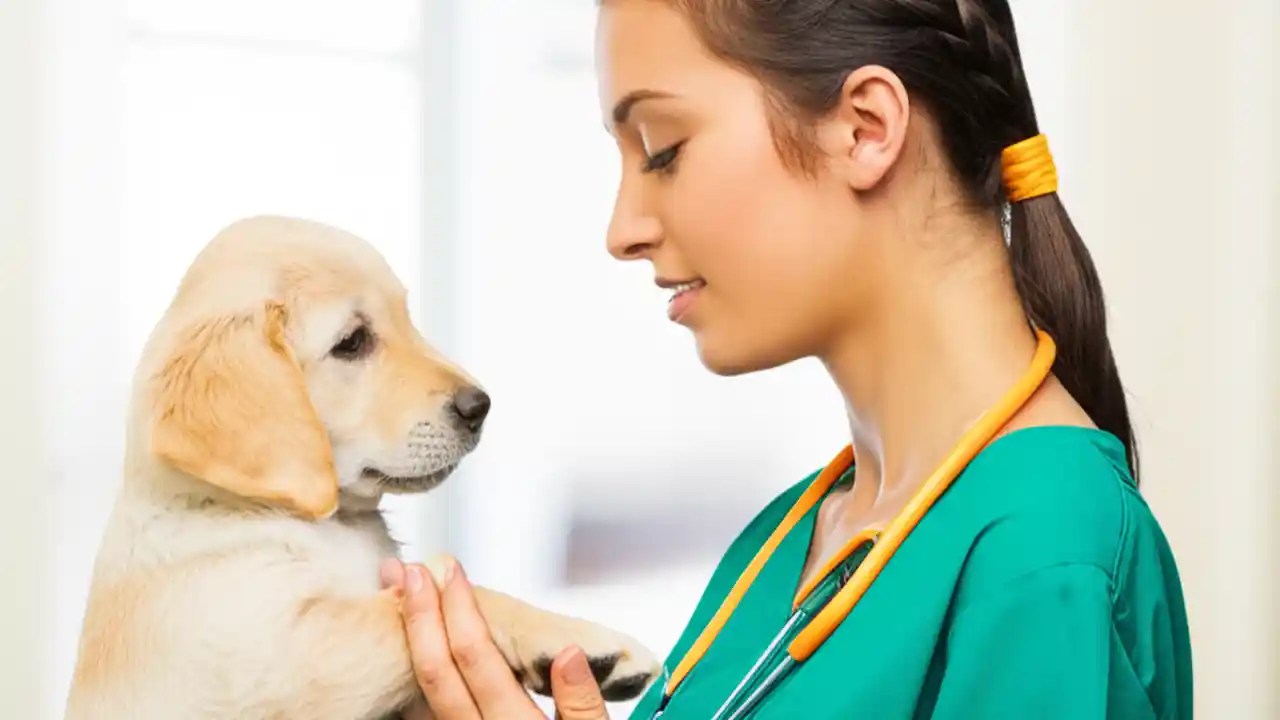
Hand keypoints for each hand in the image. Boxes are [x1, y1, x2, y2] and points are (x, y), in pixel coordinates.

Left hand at [381, 558, 610, 719]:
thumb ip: (583, 704)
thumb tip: (567, 652)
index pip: (476, 660)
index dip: (458, 610)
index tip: (448, 569)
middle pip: (435, 673)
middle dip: (419, 616)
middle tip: (409, 570)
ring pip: (421, 696)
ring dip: (409, 641)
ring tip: (397, 597)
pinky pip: (426, 717)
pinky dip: (416, 677)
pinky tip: (412, 649)